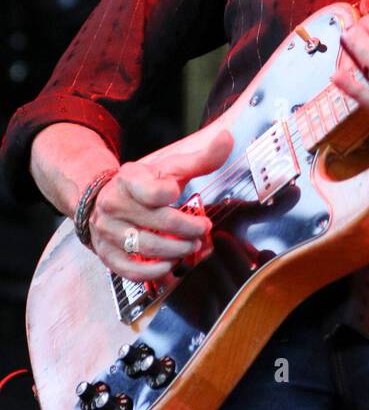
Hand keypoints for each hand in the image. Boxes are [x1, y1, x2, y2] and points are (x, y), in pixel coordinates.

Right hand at [88, 130, 233, 280]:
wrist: (101, 198)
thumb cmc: (143, 184)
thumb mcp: (169, 167)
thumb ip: (200, 158)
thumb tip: (227, 139)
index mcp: (129, 179)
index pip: (154, 191)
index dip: (172, 195)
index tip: (180, 195)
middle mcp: (114, 204)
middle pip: (159, 222)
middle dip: (189, 229)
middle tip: (203, 229)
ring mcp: (108, 231)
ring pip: (147, 247)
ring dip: (177, 249)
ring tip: (192, 245)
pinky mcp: (107, 254)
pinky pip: (131, 269)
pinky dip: (155, 271)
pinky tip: (170, 264)